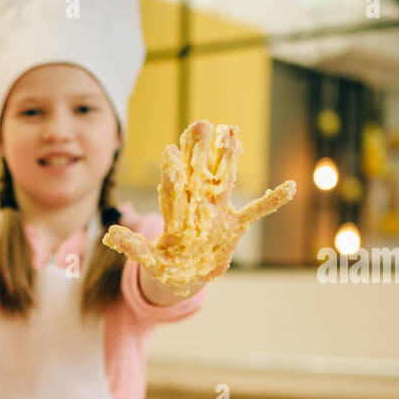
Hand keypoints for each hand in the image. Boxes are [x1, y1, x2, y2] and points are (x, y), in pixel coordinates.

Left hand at [103, 120, 295, 297]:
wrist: (185, 276)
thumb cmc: (166, 266)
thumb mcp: (149, 259)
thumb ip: (133, 247)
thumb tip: (108, 234)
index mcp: (175, 215)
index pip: (173, 189)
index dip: (172, 172)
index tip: (171, 152)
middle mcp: (196, 207)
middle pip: (197, 176)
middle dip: (199, 152)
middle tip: (201, 123)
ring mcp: (217, 214)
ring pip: (222, 182)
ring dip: (227, 160)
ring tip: (232, 131)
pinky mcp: (234, 226)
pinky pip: (255, 211)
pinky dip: (271, 202)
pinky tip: (290, 188)